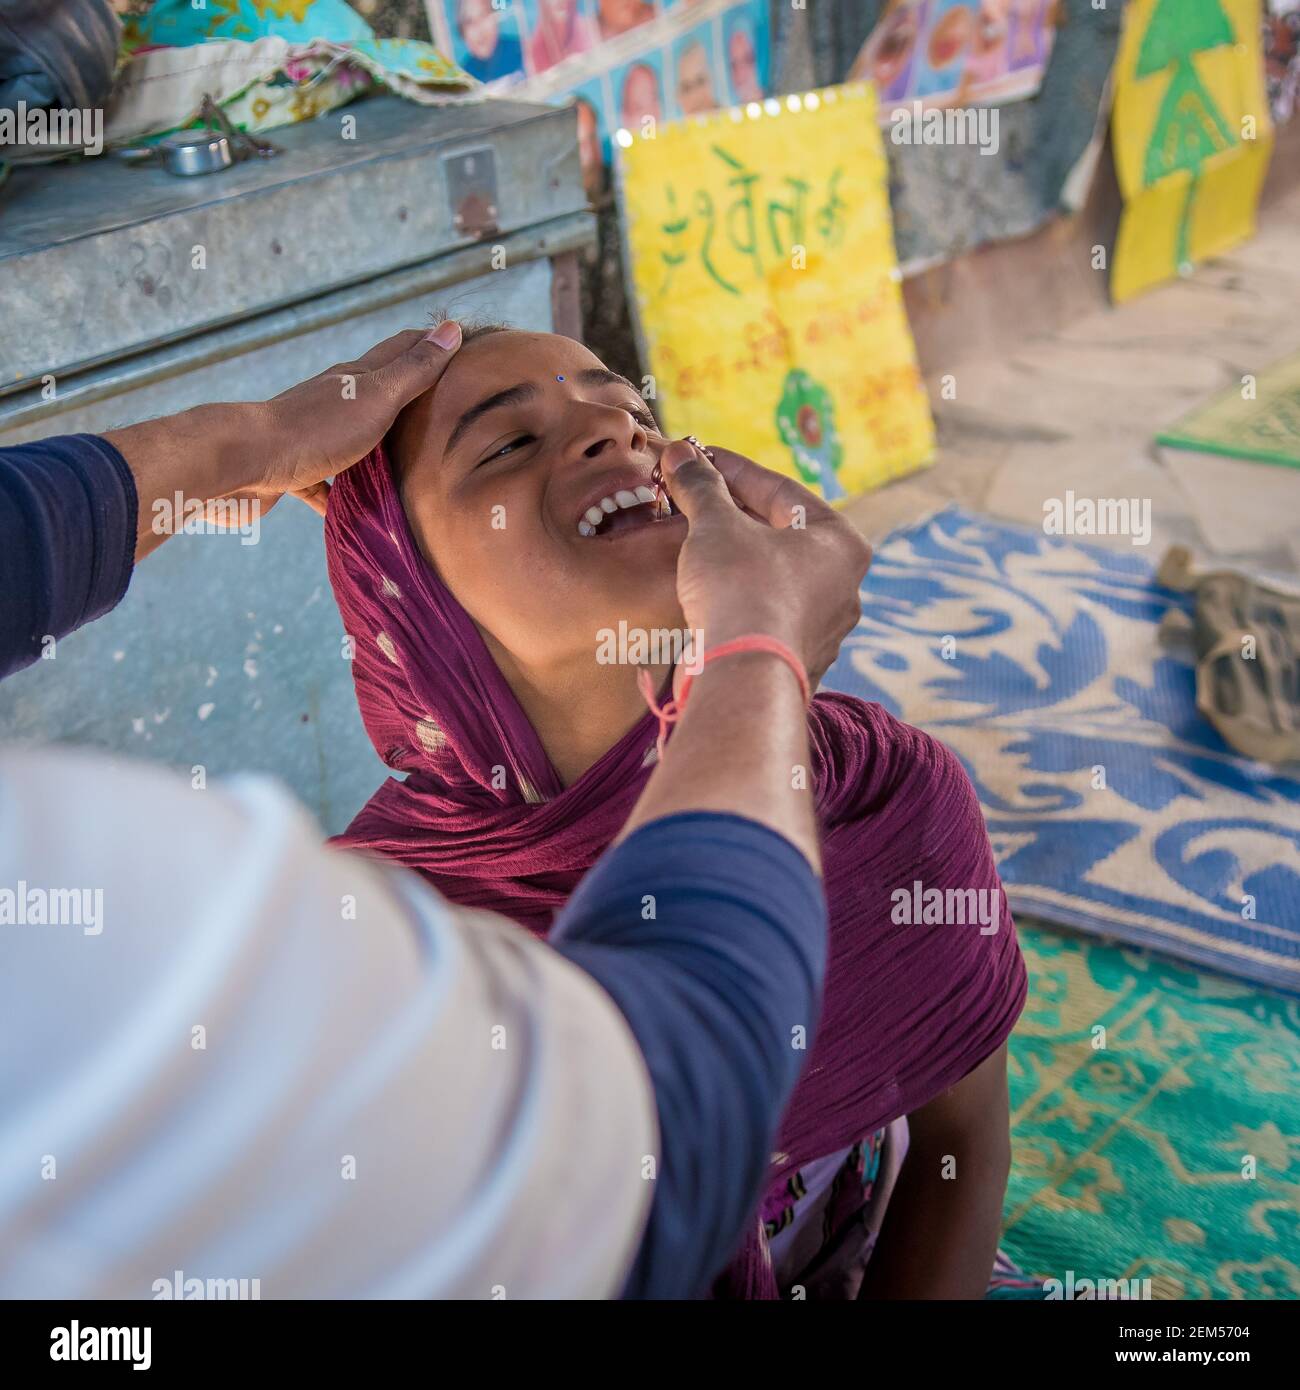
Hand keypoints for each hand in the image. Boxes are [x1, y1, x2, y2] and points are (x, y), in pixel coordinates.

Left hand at [108, 324, 464, 558]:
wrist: (244, 462)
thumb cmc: (315, 429)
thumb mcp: (375, 397)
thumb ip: (412, 371)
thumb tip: (451, 330)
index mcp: (356, 379)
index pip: (402, 350)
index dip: (433, 342)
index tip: (465, 340)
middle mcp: (336, 401)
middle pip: (380, 393)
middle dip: (413, 396)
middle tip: (449, 405)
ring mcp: (315, 435)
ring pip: (357, 440)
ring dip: (382, 448)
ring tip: (413, 464)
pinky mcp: (296, 471)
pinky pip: (328, 483)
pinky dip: (344, 493)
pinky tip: (359, 510)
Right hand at [659, 440, 870, 687]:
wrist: (743, 676)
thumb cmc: (741, 589)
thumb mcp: (716, 525)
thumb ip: (701, 487)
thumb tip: (680, 454)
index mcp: (841, 543)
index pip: (782, 491)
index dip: (733, 470)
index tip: (700, 458)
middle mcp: (846, 586)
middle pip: (783, 535)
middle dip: (736, 514)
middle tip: (696, 497)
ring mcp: (826, 629)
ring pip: (777, 578)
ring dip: (740, 557)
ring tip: (700, 542)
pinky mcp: (800, 662)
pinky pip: (769, 615)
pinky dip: (743, 597)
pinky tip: (712, 592)